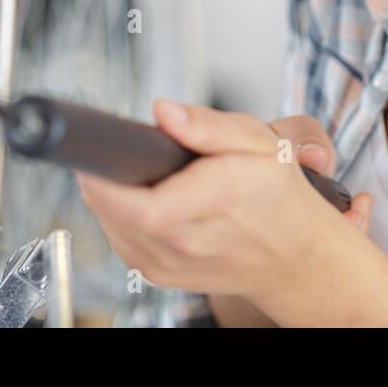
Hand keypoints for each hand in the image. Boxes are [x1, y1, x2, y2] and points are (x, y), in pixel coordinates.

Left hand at [73, 98, 367, 306]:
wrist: (293, 256)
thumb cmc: (276, 197)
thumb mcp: (259, 142)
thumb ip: (209, 125)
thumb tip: (163, 111)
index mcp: (213, 203)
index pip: (138, 206)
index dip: (103, 180)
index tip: (94, 155)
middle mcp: (187, 243)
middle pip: (111, 211)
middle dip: (106, 175)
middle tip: (125, 154)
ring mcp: (168, 266)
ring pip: (108, 225)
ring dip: (112, 196)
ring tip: (142, 176)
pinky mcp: (157, 275)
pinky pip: (118, 239)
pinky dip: (120, 216)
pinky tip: (145, 199)